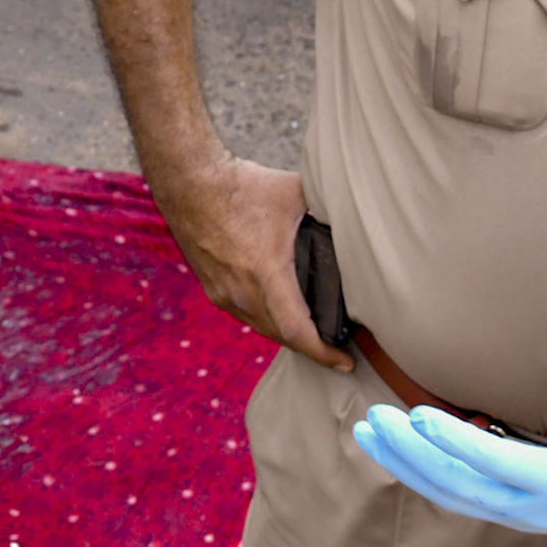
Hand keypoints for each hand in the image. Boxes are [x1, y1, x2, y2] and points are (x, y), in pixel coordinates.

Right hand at [151, 154, 332, 362]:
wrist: (189, 182)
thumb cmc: (242, 186)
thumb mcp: (295, 193)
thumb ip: (328, 209)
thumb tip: (357, 218)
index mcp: (266, 273)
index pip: (298, 332)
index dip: (324, 353)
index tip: (346, 363)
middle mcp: (242, 291)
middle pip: (282, 337)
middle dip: (312, 348)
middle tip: (339, 352)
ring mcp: (223, 293)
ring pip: (262, 328)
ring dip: (288, 335)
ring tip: (313, 335)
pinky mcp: (212, 288)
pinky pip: (246, 315)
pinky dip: (267, 320)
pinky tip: (281, 313)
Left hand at [351, 372, 546, 546]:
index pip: (494, 464)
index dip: (453, 441)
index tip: (415, 414)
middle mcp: (529, 509)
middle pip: (456, 487)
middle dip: (411, 456)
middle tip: (373, 419)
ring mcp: (517, 514)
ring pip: (449, 496)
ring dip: (407, 466)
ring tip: (367, 431)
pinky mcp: (512, 510)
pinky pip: (457, 496)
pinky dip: (423, 474)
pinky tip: (399, 448)